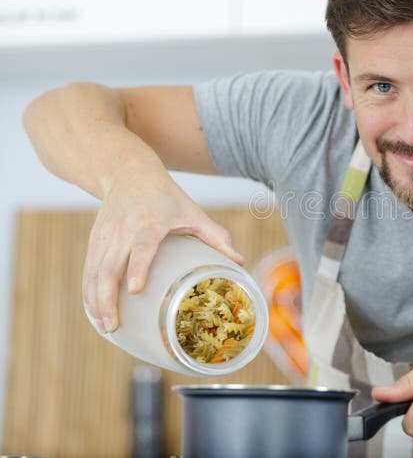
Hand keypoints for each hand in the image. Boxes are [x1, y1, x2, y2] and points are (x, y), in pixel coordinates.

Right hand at [83, 166, 243, 332]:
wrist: (128, 172)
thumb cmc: (166, 195)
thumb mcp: (193, 212)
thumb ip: (216, 237)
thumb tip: (240, 262)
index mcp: (150, 222)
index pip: (142, 247)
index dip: (138, 268)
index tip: (135, 289)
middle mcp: (124, 229)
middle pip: (110, 266)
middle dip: (107, 297)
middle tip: (113, 325)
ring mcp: (106, 235)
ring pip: (94, 270)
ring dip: (95, 300)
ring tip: (104, 326)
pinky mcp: (95, 239)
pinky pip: (88, 268)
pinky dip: (88, 290)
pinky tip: (94, 311)